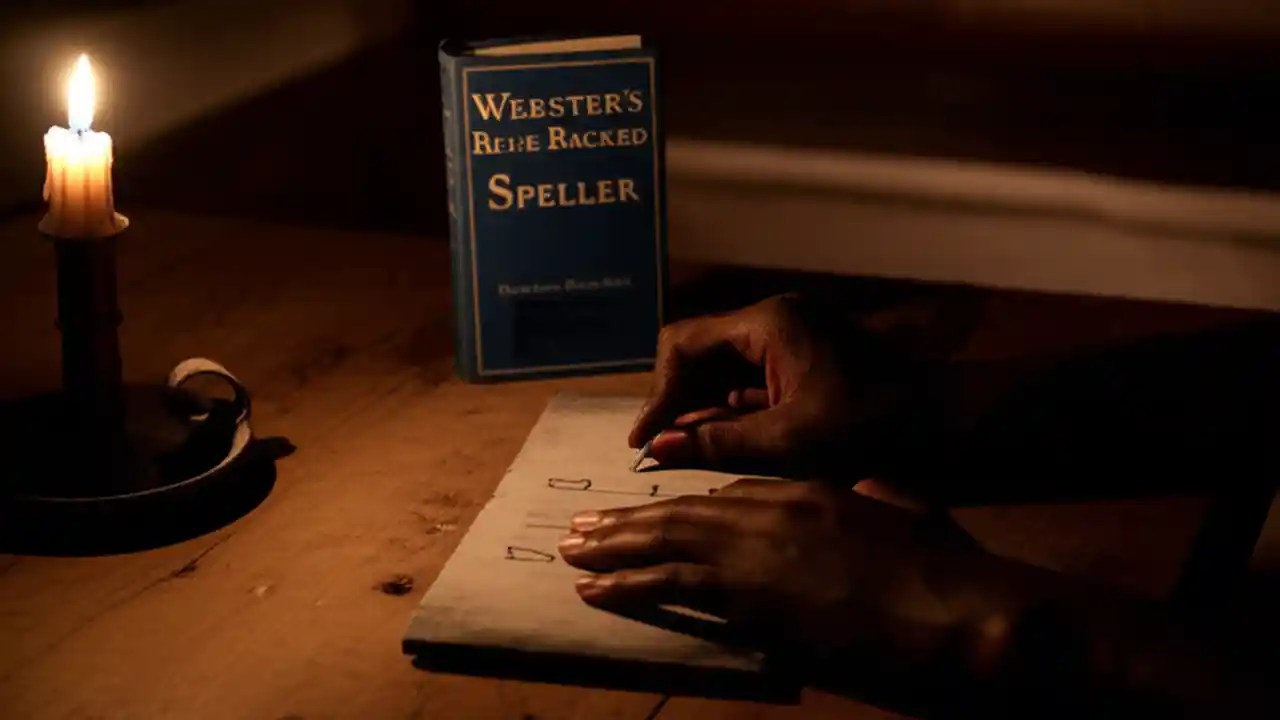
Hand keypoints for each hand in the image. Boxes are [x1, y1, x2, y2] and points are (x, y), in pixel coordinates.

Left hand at [557, 479, 1012, 682]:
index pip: (727, 496)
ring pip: (667, 541)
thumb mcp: (905, 517)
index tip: (647, 514)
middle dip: (627, 521)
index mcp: (808, 489)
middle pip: (682, 511)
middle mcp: (772, 511)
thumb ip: (873, 502)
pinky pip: (674, 585)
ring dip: (613, 547)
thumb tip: (866, 497)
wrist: (961, 613)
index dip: (679, 507)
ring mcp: (758, 551)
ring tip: (571, 552)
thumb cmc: (948, 569)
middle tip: (581, 528)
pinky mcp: (751, 597)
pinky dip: (628, 584)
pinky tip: (596, 589)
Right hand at [633, 294, 932, 475]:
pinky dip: (729, 404)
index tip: (644, 438)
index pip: (685, 344)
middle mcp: (775, 317)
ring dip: (700, 403)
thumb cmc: (872, 427)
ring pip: (723, 363)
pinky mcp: (805, 356)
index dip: (658, 392)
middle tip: (659, 444)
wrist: (946, 420)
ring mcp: (792, 334)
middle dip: (675, 397)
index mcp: (769, 323)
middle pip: (700, 349)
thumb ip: (718, 441)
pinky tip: (719, 438)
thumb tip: (659, 446)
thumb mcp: (789, 441)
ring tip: (682, 447)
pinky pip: (749, 374)